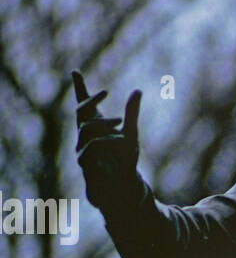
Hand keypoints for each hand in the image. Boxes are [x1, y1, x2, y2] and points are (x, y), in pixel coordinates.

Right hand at [72, 70, 141, 201]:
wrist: (121, 185)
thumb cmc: (124, 159)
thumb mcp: (131, 133)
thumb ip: (131, 113)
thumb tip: (138, 90)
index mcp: (95, 125)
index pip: (84, 105)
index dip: (80, 88)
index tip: (76, 72)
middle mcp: (86, 134)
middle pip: (81, 111)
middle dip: (92, 101)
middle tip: (107, 91)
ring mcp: (82, 146)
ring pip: (86, 127)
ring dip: (105, 124)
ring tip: (121, 124)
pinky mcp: (84, 160)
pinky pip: (90, 146)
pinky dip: (105, 142)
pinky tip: (119, 141)